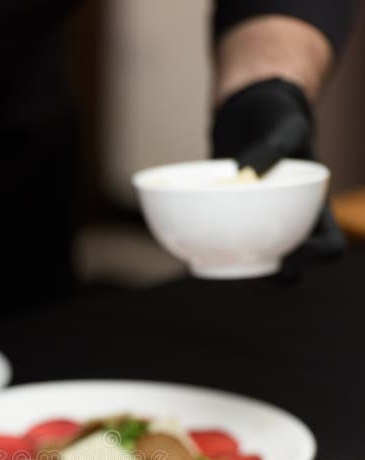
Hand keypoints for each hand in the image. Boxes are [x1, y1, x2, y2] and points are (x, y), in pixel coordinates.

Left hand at [212, 78, 344, 263]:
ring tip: (215, 260)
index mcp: (316, 212)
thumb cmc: (277, 121)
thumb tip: (245, 172)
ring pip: (258, 274)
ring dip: (239, 276)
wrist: (250, 120)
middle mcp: (292, 231)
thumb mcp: (283, 126)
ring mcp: (263, 235)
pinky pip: (229, 259)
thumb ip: (272, 147)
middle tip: (247, 263)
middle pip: (291, 274)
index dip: (314, 256)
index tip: (292, 247)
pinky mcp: (235, 233)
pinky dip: (213, 259)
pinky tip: (191, 250)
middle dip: (272, 278)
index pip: (330, 249)